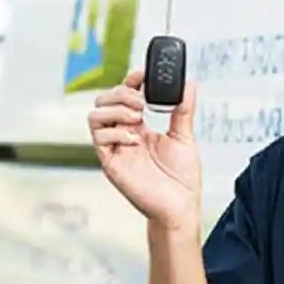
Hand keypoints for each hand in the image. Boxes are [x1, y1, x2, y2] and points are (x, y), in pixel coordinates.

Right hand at [88, 68, 200, 229]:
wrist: (180, 207)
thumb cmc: (181, 178)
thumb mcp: (184, 136)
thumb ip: (183, 109)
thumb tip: (188, 83)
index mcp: (139, 127)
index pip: (124, 95)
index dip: (131, 81)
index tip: (144, 76)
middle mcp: (123, 135)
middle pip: (103, 101)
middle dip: (120, 93)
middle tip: (142, 102)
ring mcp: (116, 149)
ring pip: (95, 116)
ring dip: (116, 110)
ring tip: (138, 118)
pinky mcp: (111, 164)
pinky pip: (99, 139)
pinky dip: (116, 133)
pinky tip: (136, 140)